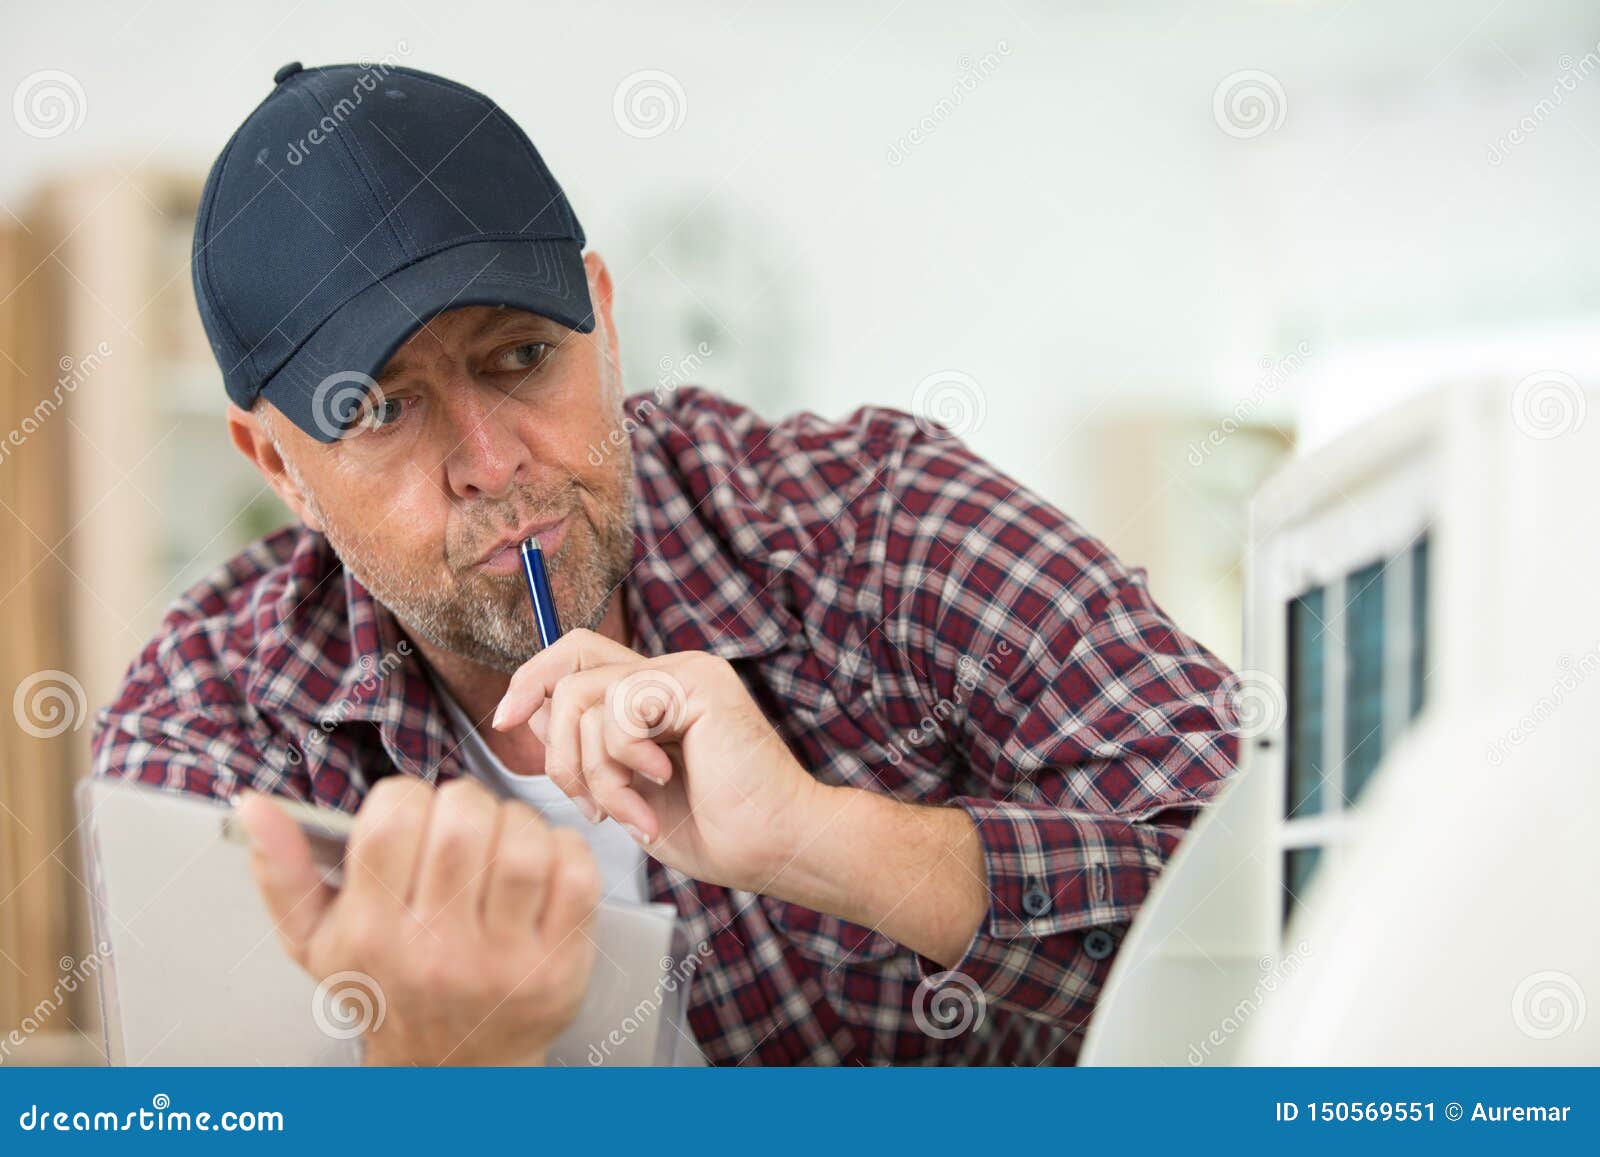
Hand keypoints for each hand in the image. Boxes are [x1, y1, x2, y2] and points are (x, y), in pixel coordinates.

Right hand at [236, 777, 599, 1065]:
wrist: (451, 1072)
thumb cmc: (388, 992)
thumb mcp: (316, 942)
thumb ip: (283, 872)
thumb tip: (253, 806)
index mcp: (372, 931)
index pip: (395, 814)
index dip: (408, 796)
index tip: (411, 815)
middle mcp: (436, 947)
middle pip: (466, 819)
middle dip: (467, 802)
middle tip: (462, 823)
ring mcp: (503, 958)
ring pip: (525, 840)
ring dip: (518, 823)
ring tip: (501, 842)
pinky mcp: (559, 964)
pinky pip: (576, 871)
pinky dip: (564, 848)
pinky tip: (542, 864)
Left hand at [492, 629, 820, 894]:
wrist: (775, 847)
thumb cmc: (717, 831)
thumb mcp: (626, 791)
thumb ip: (586, 748)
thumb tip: (528, 711)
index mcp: (654, 696)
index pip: (575, 658)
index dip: (530, 682)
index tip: (503, 722)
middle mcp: (669, 674)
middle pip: (569, 664)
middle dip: (552, 739)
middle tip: (584, 800)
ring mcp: (685, 673)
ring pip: (584, 698)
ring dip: (594, 772)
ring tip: (630, 812)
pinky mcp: (697, 684)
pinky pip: (618, 711)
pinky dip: (622, 764)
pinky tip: (659, 787)